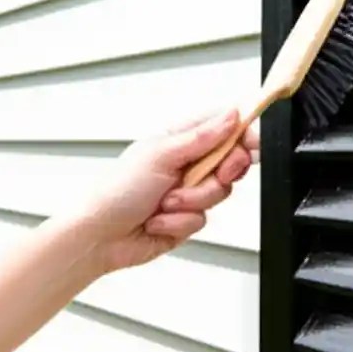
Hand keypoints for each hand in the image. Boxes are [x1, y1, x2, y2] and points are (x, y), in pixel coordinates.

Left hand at [83, 109, 257, 272]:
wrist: (99, 236)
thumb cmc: (116, 191)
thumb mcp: (160, 155)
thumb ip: (200, 137)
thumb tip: (231, 115)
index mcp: (179, 140)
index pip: (224, 128)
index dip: (243, 134)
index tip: (253, 144)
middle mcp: (187, 164)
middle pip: (231, 162)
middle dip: (218, 174)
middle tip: (204, 176)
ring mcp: (188, 192)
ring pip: (219, 194)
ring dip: (190, 201)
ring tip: (164, 203)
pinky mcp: (187, 219)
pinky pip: (203, 220)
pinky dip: (179, 222)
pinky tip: (158, 220)